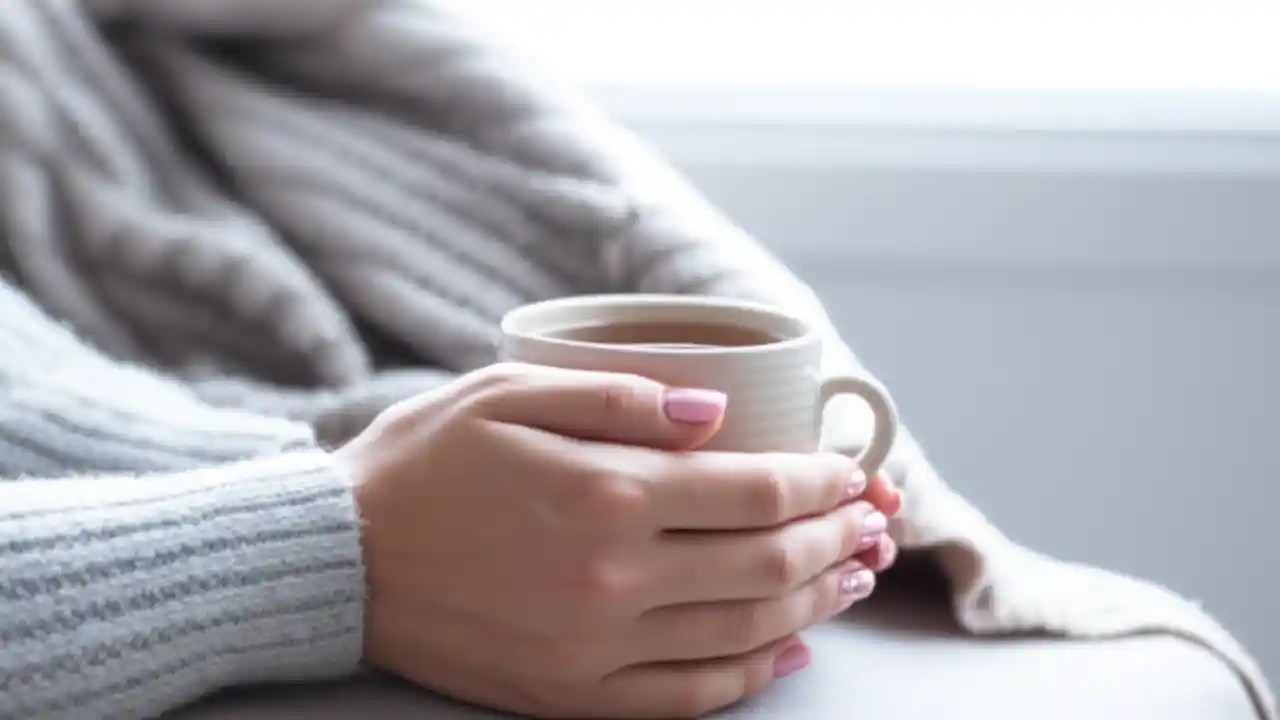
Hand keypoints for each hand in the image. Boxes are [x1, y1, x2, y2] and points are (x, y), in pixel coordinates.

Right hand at [338, 363, 896, 717]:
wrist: (338, 560)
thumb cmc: (424, 462)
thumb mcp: (509, 392)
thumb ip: (623, 397)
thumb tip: (719, 412)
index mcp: (608, 492)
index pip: (757, 488)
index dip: (820, 480)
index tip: (849, 470)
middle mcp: (615, 578)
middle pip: (768, 562)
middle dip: (835, 538)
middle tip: (870, 523)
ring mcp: (596, 648)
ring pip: (744, 630)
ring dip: (813, 601)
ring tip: (850, 576)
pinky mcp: (571, 695)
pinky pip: (688, 697)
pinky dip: (750, 674)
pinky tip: (785, 649)